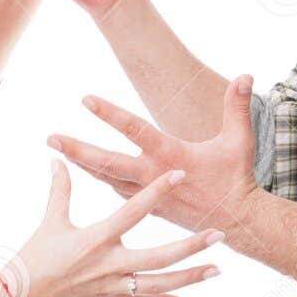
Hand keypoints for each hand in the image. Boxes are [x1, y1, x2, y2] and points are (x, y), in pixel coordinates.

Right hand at [10, 160, 223, 296]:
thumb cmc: (33, 257)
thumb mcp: (50, 221)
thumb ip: (60, 189)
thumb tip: (58, 157)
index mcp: (96, 239)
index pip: (134, 211)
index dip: (157, 191)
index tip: (180, 173)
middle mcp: (110, 265)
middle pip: (160, 257)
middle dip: (192, 247)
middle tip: (219, 235)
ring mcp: (113, 287)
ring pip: (160, 284)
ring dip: (190, 277)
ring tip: (217, 270)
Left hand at [46, 76, 259, 233]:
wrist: (235, 223)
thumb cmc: (236, 179)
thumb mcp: (240, 141)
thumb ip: (238, 106)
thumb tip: (246, 74)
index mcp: (171, 156)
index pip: (134, 129)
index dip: (109, 114)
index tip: (84, 99)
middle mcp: (152, 175)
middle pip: (106, 162)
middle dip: (77, 150)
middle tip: (50, 138)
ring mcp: (147, 194)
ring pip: (106, 177)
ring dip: (81, 164)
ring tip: (58, 150)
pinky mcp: (147, 207)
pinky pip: (116, 190)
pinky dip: (99, 178)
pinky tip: (85, 170)